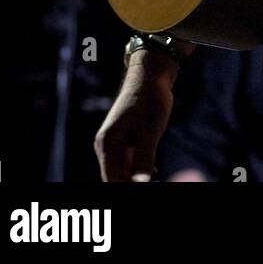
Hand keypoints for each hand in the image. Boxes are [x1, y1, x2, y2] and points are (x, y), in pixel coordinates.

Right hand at [93, 54, 175, 182]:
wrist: (151, 74)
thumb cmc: (150, 100)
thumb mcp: (150, 131)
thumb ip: (143, 159)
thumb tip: (140, 184)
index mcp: (107, 144)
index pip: (112, 181)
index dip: (128, 189)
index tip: (149, 186)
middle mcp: (105, 146)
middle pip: (116, 178)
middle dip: (133, 184)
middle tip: (156, 182)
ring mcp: (113, 143)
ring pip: (123, 172)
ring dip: (137, 178)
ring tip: (157, 178)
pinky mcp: (123, 140)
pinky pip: (128, 163)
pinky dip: (139, 169)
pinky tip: (154, 171)